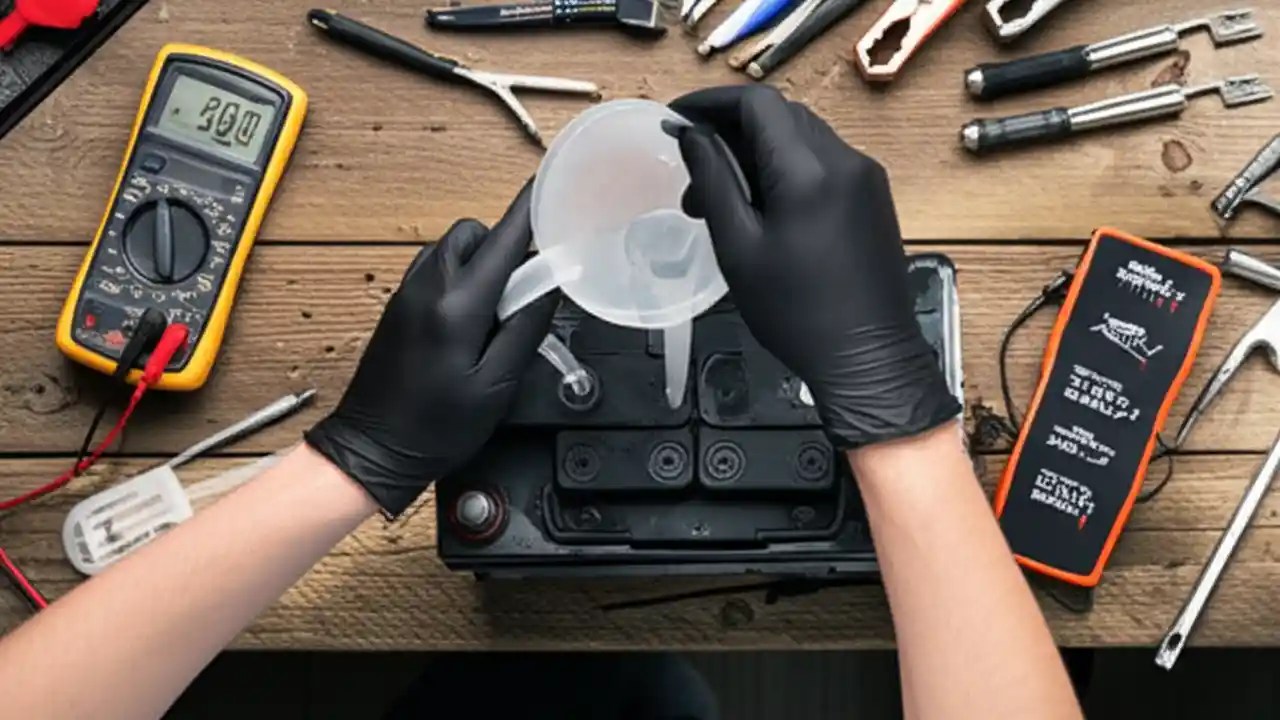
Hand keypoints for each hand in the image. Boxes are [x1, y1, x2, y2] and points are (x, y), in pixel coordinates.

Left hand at [305, 184, 555, 515]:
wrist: (372, 449)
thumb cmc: (433, 428)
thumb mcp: (496, 386)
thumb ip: (525, 329)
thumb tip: (548, 288)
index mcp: (457, 305)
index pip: (504, 240)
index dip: (532, 212)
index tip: (552, 190)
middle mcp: (428, 287)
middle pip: (474, 233)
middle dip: (505, 246)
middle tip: (525, 289)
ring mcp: (407, 294)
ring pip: (453, 249)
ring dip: (482, 263)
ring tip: (497, 314)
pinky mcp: (398, 307)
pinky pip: (436, 271)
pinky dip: (461, 279)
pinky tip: (471, 323)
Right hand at [668, 86, 958, 448]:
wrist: (868, 358)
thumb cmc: (797, 313)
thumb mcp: (739, 248)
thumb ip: (713, 182)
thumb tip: (691, 136)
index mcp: (808, 171)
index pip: (757, 103)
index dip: (710, 104)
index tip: (675, 120)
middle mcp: (844, 161)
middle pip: (779, 117)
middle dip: (729, 134)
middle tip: (691, 173)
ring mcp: (864, 178)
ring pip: (800, 139)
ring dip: (755, 155)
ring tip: (720, 204)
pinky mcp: (872, 198)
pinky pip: (822, 164)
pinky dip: (784, 172)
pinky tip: (762, 211)